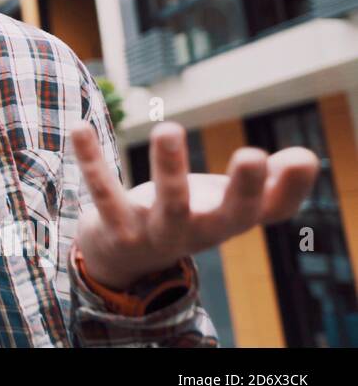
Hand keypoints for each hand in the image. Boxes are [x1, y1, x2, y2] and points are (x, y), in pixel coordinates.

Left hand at [71, 120, 318, 290]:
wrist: (123, 259)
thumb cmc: (187, 217)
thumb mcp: (227, 203)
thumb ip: (268, 184)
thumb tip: (305, 159)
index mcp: (228, 221)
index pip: (268, 210)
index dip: (287, 189)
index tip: (300, 158)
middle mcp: (198, 232)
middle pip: (226, 216)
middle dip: (242, 187)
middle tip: (253, 154)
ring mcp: (156, 233)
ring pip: (166, 204)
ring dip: (168, 169)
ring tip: (169, 128)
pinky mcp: (115, 227)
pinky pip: (103, 192)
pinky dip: (92, 160)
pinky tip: (79, 127)